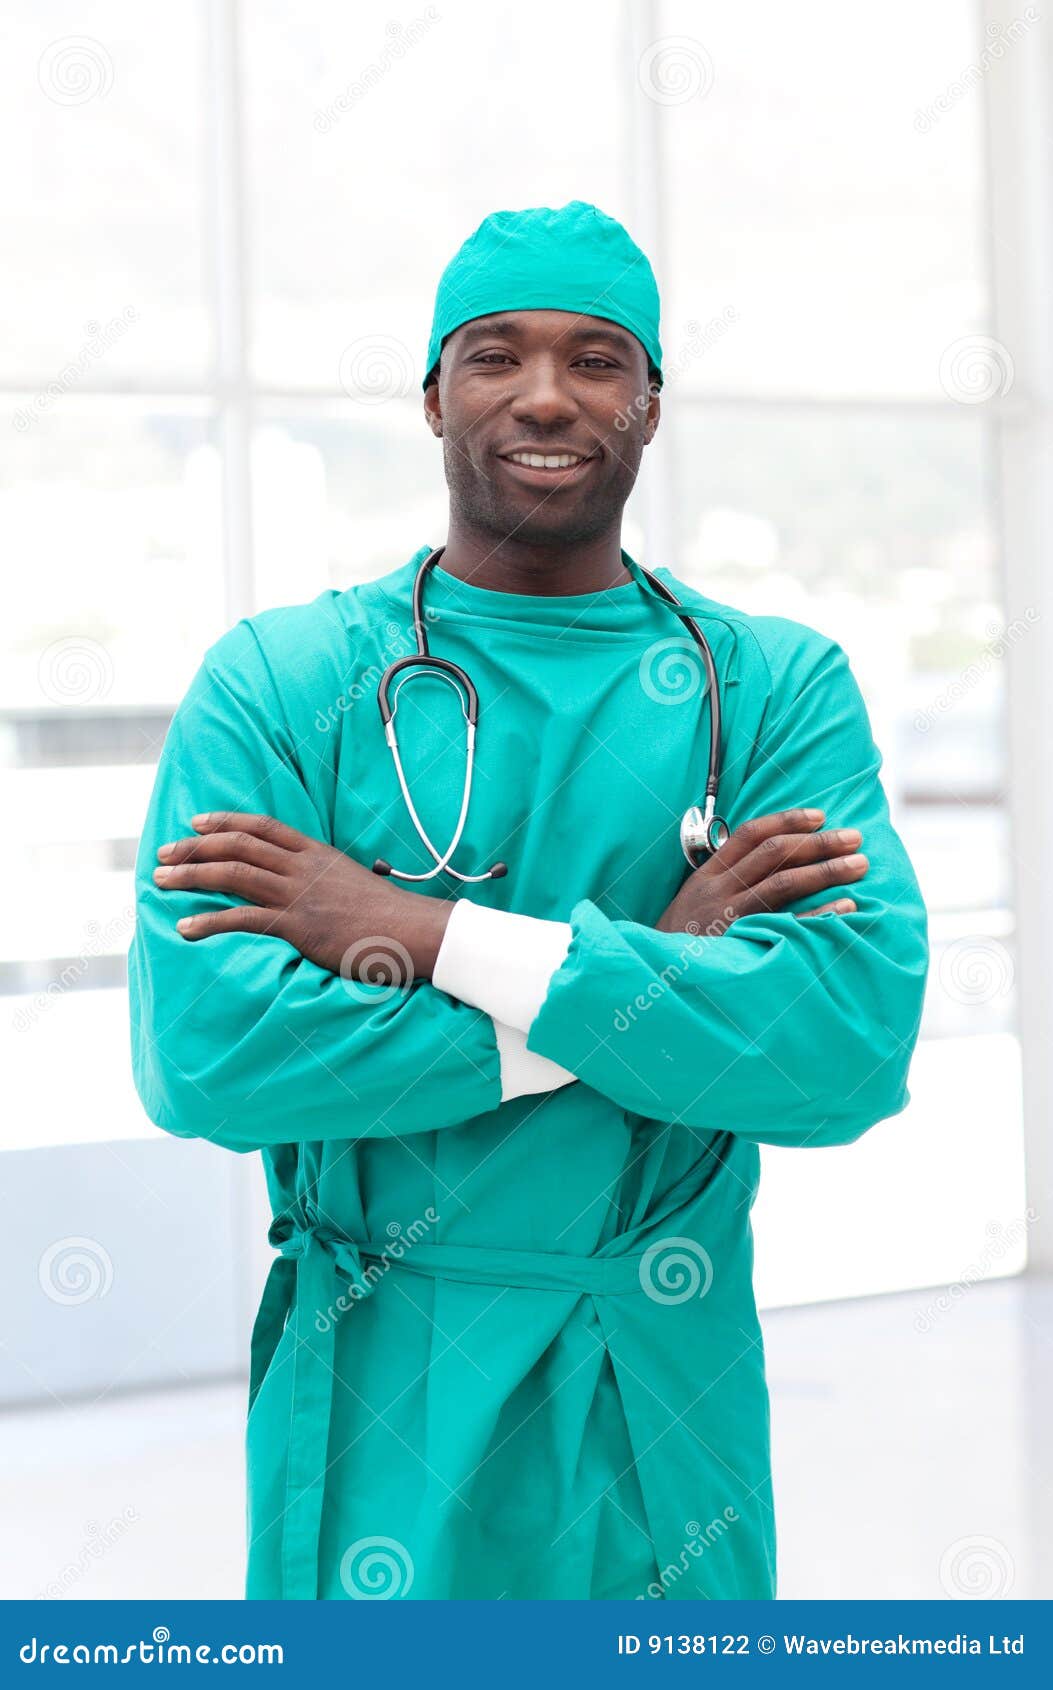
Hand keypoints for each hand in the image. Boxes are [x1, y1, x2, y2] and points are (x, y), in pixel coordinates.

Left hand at [151, 811, 451, 981]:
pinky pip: (243, 918)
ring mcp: (298, 894)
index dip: (224, 821)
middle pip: (237, 845)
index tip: (195, 823)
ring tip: (160, 881)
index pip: (261, 826)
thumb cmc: (387, 915)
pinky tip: (186, 927)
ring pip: (232, 873)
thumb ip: (324, 878)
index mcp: (316, 852)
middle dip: (193, 847)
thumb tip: (308, 886)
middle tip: (163, 854)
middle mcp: (302, 866)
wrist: (412, 931)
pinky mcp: (297, 924)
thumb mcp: (351, 882)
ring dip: (190, 876)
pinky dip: (209, 921)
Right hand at [655, 807, 867, 935]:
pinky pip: (789, 924)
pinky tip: (847, 906)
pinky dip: (821, 913)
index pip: (751, 834)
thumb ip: (725, 880)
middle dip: (819, 842)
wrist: (656, 978)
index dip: (788, 820)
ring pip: (784, 882)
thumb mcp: (694, 902)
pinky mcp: (743, 945)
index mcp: (709, 875)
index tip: (820, 817)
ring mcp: (731, 917)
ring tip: (860, 865)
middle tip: (855, 838)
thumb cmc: (682, 941)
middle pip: (775, 854)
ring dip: (827, 870)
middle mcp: (720, 890)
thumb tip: (771, 860)